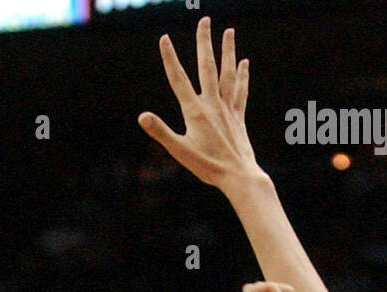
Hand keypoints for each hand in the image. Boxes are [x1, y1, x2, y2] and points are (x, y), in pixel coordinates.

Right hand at [140, 23, 258, 190]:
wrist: (238, 175)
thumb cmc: (207, 166)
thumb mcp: (179, 151)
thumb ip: (161, 132)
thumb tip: (142, 116)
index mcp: (195, 112)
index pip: (179, 80)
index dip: (170, 59)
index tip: (164, 39)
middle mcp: (213, 104)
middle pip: (208, 67)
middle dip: (204, 43)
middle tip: (204, 21)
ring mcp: (228, 108)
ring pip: (228, 73)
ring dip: (228, 51)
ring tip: (228, 31)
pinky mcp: (239, 117)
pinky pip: (240, 91)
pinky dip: (242, 75)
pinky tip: (244, 62)